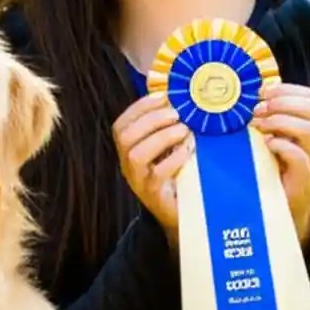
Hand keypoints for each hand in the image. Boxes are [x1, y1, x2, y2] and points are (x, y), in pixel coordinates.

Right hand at [112, 93, 194, 249]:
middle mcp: (127, 165)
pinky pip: (157, 174)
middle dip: (151, 119)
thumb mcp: (168, 148)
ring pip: (136, 155)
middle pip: (124, 136)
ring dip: (161, 137)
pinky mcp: (153, 194)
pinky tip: (188, 149)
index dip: (140, 107)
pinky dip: (174, 158)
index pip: (121, 124)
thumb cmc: (177, 175)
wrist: (182, 213)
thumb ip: (167, 127)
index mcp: (128, 150)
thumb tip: (179, 98)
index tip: (163, 96)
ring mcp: (138, 181)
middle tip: (176, 114)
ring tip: (184, 130)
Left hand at [252, 83, 309, 247]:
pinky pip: (299, 157)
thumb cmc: (276, 173)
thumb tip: (249, 99)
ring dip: (279, 121)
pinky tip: (266, 145)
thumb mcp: (276, 142)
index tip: (263, 91)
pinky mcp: (304, 180)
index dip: (288, 90)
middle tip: (257, 108)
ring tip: (258, 126)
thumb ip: (271, 122)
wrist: (285, 211)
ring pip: (308, 129)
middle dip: (283, 102)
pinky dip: (281, 146)